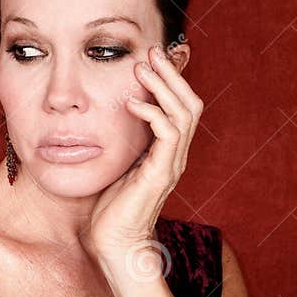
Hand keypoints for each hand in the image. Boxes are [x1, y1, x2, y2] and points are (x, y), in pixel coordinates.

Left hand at [83, 44, 204, 285]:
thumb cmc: (111, 209)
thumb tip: (106, 118)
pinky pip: (168, 135)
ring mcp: (171, 164)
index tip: (150, 59)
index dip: (170, 81)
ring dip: (164, 87)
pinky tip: (132, 103)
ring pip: (184, 114)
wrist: (115, 244)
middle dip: (171, 74)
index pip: (180, 107)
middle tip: (152, 52)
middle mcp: (175, 155)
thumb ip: (122, 143)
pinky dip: (152, 113)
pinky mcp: (160, 174)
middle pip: (190, 104)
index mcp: (167, 152)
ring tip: (142, 68)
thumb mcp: (117, 166)